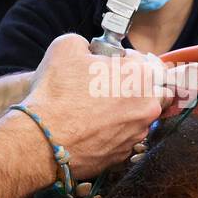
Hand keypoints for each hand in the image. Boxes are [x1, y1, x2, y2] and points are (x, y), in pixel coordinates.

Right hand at [24, 34, 171, 179]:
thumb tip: (89, 50)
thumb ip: (87, 43)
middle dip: (138, 88)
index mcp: (139, 75)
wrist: (43, 140)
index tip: (109, 66)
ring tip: (96, 111)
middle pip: (154, 91)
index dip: (124, 61)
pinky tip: (92, 129)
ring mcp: (137, 132)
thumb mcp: (66, 47)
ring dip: (126, 112)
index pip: (143, 60)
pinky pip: (125, 138)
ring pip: (140, 117)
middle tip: (112, 88)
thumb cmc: (56, 94)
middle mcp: (147, 105)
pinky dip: (114, 133)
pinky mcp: (124, 154)